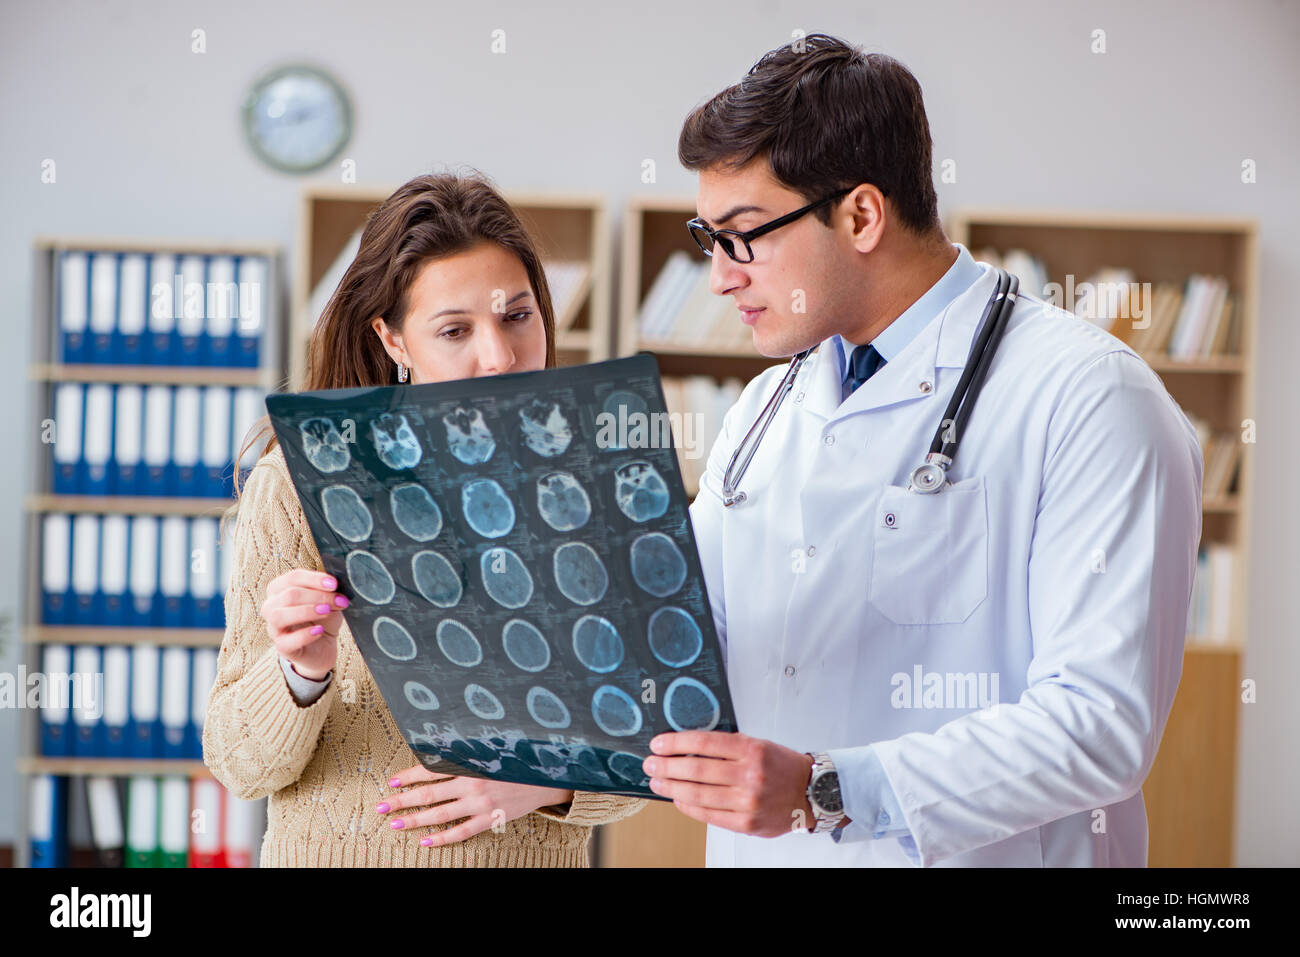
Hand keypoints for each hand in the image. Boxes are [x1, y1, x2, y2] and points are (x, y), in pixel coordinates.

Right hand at [261, 569, 349, 677]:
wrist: (323, 647)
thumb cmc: (322, 619)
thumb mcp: (328, 601)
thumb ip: (329, 592)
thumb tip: (335, 585)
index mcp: (280, 589)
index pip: (293, 578)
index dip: (314, 579)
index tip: (334, 584)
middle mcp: (272, 606)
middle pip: (289, 595)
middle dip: (317, 596)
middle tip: (338, 601)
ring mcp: (274, 628)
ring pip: (279, 616)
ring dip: (306, 612)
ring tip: (327, 612)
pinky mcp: (281, 647)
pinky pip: (285, 642)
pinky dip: (304, 635)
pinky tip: (319, 630)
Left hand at [379, 763, 574, 845]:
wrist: (549, 775)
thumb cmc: (519, 758)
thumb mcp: (492, 747)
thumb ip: (468, 751)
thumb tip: (442, 750)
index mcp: (471, 763)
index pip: (432, 769)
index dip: (410, 776)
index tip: (393, 781)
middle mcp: (472, 784)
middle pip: (429, 793)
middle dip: (402, 800)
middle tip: (381, 806)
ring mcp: (480, 804)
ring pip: (440, 814)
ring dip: (415, 819)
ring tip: (395, 824)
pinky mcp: (490, 819)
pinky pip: (461, 831)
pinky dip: (442, 838)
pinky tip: (425, 841)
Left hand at [643, 731, 827, 836]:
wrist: (812, 793)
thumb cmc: (782, 766)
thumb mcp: (758, 744)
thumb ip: (726, 747)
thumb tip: (687, 748)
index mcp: (752, 750)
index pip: (705, 743)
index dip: (676, 743)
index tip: (659, 744)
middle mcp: (750, 775)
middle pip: (696, 770)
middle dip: (667, 766)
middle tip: (650, 764)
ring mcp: (748, 801)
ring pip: (699, 794)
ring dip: (672, 788)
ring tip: (658, 782)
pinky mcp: (746, 823)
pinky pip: (709, 815)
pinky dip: (689, 807)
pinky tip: (678, 799)